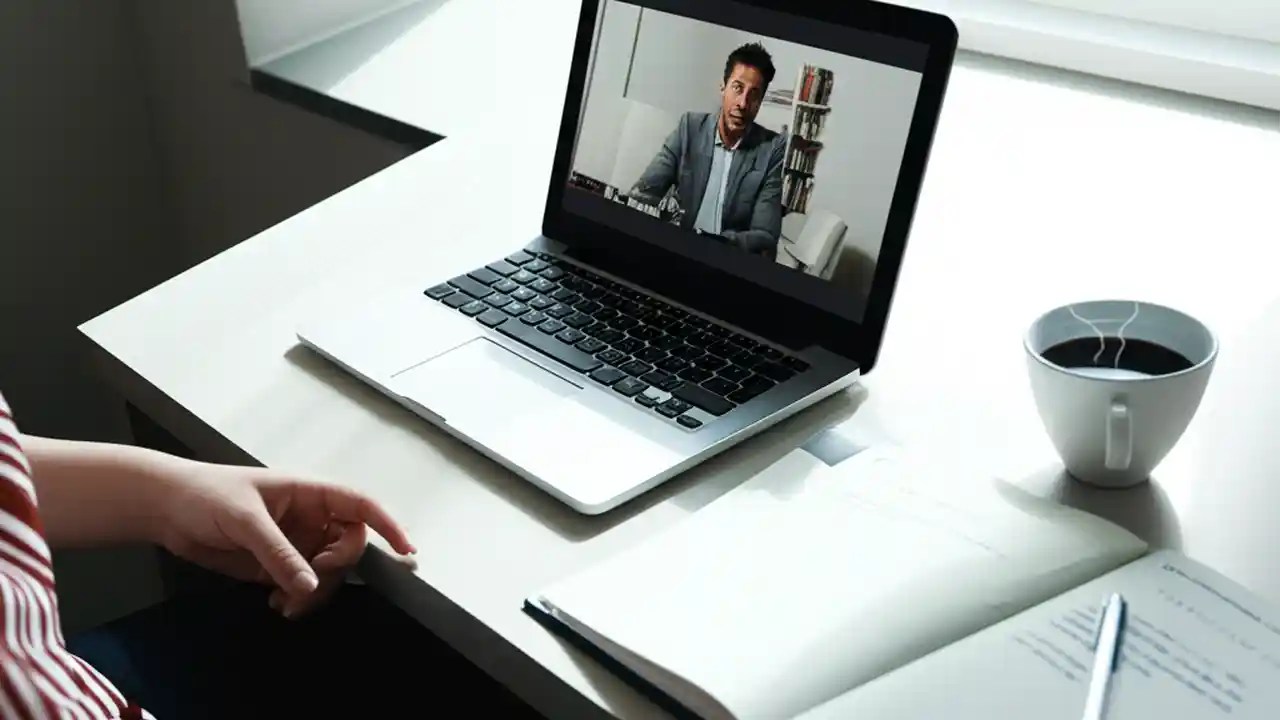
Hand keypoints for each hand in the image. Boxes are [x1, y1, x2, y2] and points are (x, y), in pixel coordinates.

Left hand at [154, 460, 416, 618]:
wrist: (165, 510)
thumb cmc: (204, 494)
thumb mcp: (244, 520)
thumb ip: (279, 553)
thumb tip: (311, 583)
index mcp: (309, 493)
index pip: (360, 506)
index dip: (388, 525)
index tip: (406, 550)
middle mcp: (309, 517)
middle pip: (348, 546)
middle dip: (336, 570)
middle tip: (309, 584)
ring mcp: (295, 542)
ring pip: (328, 572)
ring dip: (316, 591)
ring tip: (287, 603)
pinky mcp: (277, 565)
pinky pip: (304, 586)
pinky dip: (299, 599)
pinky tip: (279, 604)